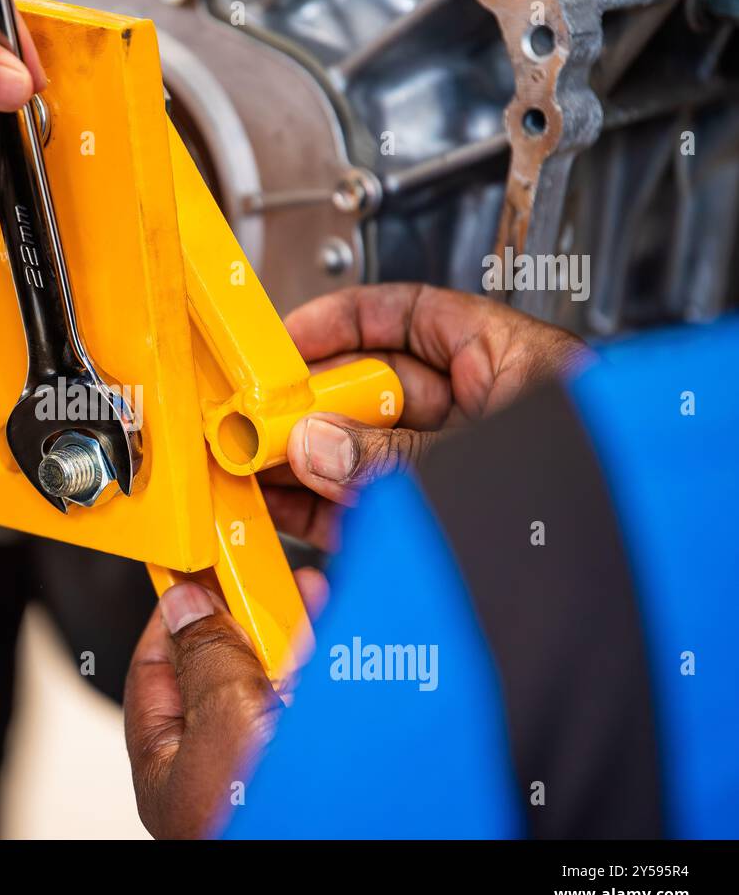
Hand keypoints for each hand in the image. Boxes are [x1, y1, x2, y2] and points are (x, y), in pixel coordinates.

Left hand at [124, 573, 327, 838]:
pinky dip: (328, 668)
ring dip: (292, 637)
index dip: (173, 614)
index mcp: (171, 768)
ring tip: (310, 596)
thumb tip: (186, 604)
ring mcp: (271, 770)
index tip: (194, 572)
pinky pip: (316, 708)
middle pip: (220, 673)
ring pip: (274, 686)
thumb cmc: (277, 818)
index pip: (154, 669)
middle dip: (246, 620)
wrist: (363, 834)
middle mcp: (219, 774)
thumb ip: (207, 654)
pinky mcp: (321, 765)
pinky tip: (342, 641)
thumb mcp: (227, 713)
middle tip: (261, 579)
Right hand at [262, 284, 589, 550]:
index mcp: (508, 359)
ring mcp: (460, 468)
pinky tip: (287, 504)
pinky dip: (328, 504)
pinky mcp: (446, 522)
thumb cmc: (599, 485)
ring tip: (256, 461)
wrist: (637, 579)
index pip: (408, 314)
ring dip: (308, 456)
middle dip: (313, 400)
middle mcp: (481, 410)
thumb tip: (316, 444)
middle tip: (261, 412)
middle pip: (375, 386)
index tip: (287, 339)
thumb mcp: (480, 454)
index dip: (340, 319)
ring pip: (367, 449)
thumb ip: (392, 452)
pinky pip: (374, 503)